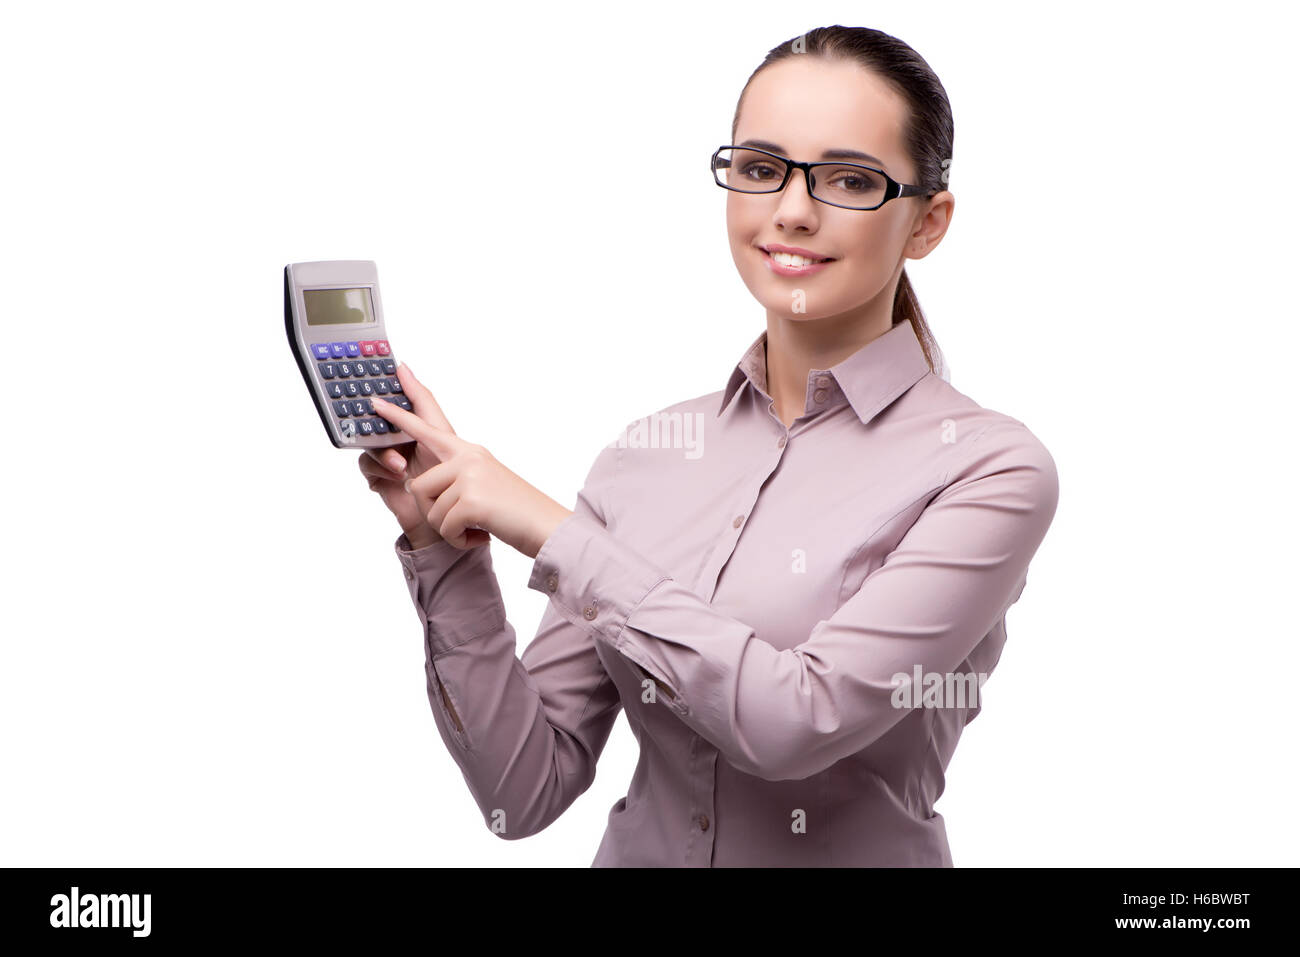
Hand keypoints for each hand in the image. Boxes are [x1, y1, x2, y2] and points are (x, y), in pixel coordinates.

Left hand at [369, 364, 573, 557]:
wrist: (548, 528)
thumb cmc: (517, 512)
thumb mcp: (485, 484)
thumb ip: (455, 477)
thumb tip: (415, 486)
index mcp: (470, 452)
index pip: (427, 428)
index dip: (399, 415)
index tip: (375, 399)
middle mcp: (468, 458)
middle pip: (419, 486)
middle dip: (435, 513)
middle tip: (464, 523)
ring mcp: (469, 476)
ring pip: (431, 509)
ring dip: (450, 529)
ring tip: (478, 529)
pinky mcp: (471, 499)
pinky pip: (445, 526)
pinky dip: (460, 540)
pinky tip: (480, 537)